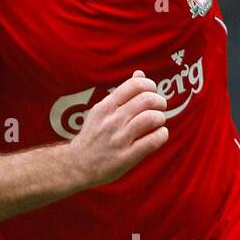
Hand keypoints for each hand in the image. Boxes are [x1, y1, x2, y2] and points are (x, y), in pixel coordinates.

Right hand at [69, 71, 168, 188]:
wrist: (77, 165)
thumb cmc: (93, 136)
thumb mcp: (101, 111)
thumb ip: (121, 93)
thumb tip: (140, 73)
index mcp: (105, 107)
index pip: (135, 85)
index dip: (150, 85)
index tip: (152, 92)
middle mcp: (112, 121)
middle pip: (147, 100)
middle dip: (159, 101)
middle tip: (159, 108)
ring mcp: (119, 139)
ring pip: (152, 118)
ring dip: (161, 118)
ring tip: (158, 122)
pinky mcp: (127, 157)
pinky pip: (153, 141)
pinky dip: (162, 135)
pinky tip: (159, 135)